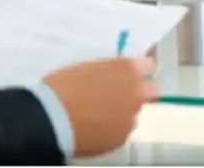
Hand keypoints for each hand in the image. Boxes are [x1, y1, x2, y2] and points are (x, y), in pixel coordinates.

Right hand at [43, 57, 158, 157]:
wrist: (52, 119)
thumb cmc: (63, 87)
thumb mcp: (87, 68)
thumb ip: (109, 71)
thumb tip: (114, 77)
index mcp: (127, 69)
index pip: (148, 65)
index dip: (138, 69)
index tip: (131, 72)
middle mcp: (136, 92)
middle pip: (151, 90)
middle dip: (139, 91)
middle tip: (120, 94)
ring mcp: (131, 117)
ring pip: (134, 112)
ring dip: (123, 111)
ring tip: (99, 113)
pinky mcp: (122, 138)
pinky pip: (122, 130)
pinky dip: (113, 128)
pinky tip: (94, 126)